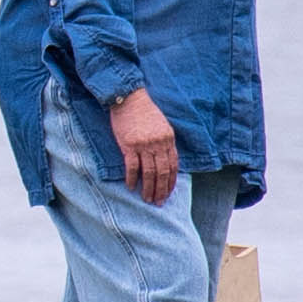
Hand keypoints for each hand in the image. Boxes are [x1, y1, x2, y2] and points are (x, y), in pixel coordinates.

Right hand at [106, 85, 180, 203]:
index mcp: (168, 139)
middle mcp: (158, 144)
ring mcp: (144, 145)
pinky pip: (132, 167)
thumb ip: (165, 143)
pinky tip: (131, 187)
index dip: (171, 181)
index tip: (169, 193)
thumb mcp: (162, 126)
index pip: (173, 165)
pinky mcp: (129, 145)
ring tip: (147, 199)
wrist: (129, 98)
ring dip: (148, 188)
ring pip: (149, 173)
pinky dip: (132, 179)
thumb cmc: (144, 112)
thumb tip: (166, 162)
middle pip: (162, 172)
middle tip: (158, 202)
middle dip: (161, 189)